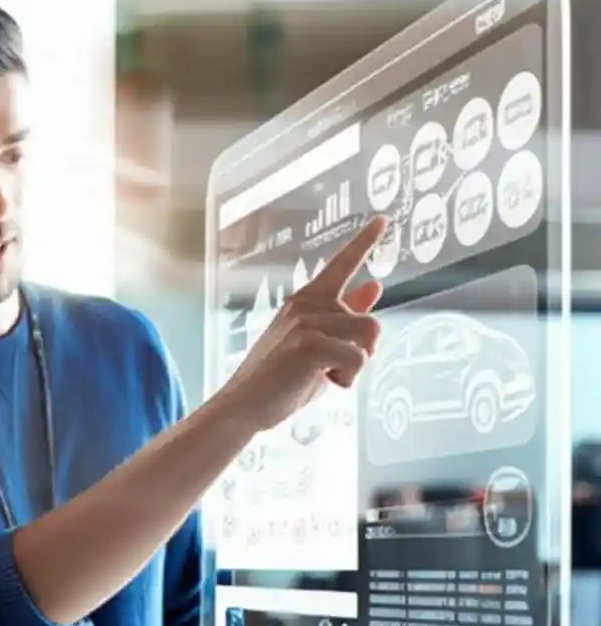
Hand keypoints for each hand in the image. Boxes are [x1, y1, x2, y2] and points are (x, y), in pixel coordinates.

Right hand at [215, 215, 388, 433]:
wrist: (243, 405)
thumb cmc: (279, 377)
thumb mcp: (316, 342)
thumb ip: (344, 315)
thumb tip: (374, 286)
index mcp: (306, 300)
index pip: (341, 265)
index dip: (364, 242)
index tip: (382, 220)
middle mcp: (307, 304)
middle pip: (370, 321)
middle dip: (362, 352)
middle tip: (330, 371)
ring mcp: (307, 321)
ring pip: (369, 335)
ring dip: (356, 365)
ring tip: (324, 375)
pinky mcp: (310, 344)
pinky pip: (358, 358)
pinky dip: (347, 378)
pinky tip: (321, 383)